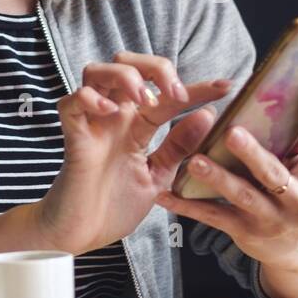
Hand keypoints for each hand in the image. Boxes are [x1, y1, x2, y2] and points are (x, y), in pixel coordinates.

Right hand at [34, 51, 234, 254]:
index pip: (167, 94)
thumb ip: (178, 147)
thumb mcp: (158, 175)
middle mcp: (114, 117)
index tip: (226, 88)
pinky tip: (110, 111)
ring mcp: (92, 124)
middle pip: (127, 62)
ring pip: (97, 70)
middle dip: (154, 67)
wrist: (83, 236)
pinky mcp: (73, 137)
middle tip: (175, 93)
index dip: (198, 87)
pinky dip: (90, 98)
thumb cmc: (114, 206)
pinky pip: (71, 102)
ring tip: (145, 98)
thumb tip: (208, 116)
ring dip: (125, 75)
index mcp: (136, 125)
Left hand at [156, 81, 297, 273]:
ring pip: (241, 196)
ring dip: (217, 178)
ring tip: (194, 162)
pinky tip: (165, 195)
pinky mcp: (245, 232)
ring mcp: (269, 218)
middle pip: (274, 174)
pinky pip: (213, 217)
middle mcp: (297, 200)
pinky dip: (188, 206)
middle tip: (232, 133)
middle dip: (252, 154)